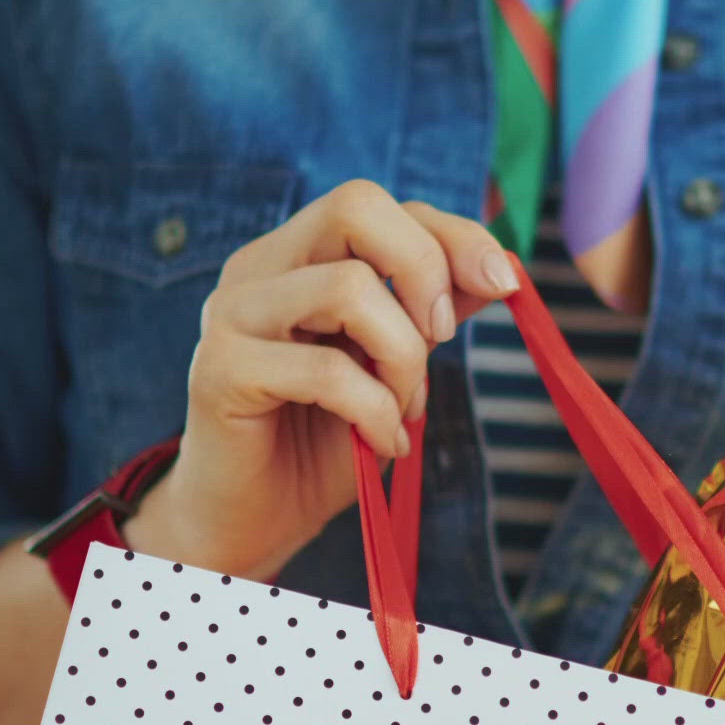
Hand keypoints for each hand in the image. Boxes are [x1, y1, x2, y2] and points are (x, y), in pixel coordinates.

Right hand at [127, 180, 519, 579]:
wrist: (255, 520)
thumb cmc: (324, 441)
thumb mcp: (395, 368)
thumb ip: (432, 314)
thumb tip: (499, 271)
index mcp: (297, 256)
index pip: (379, 204)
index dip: (452, 234)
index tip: (503, 285)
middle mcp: (259, 267)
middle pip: (355, 205)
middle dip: (425, 268)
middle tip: (441, 338)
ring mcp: (233, 312)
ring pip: (349, 286)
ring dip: (403, 357)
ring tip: (401, 409)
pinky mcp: (221, 368)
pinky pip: (328, 371)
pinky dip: (376, 411)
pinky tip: (380, 442)